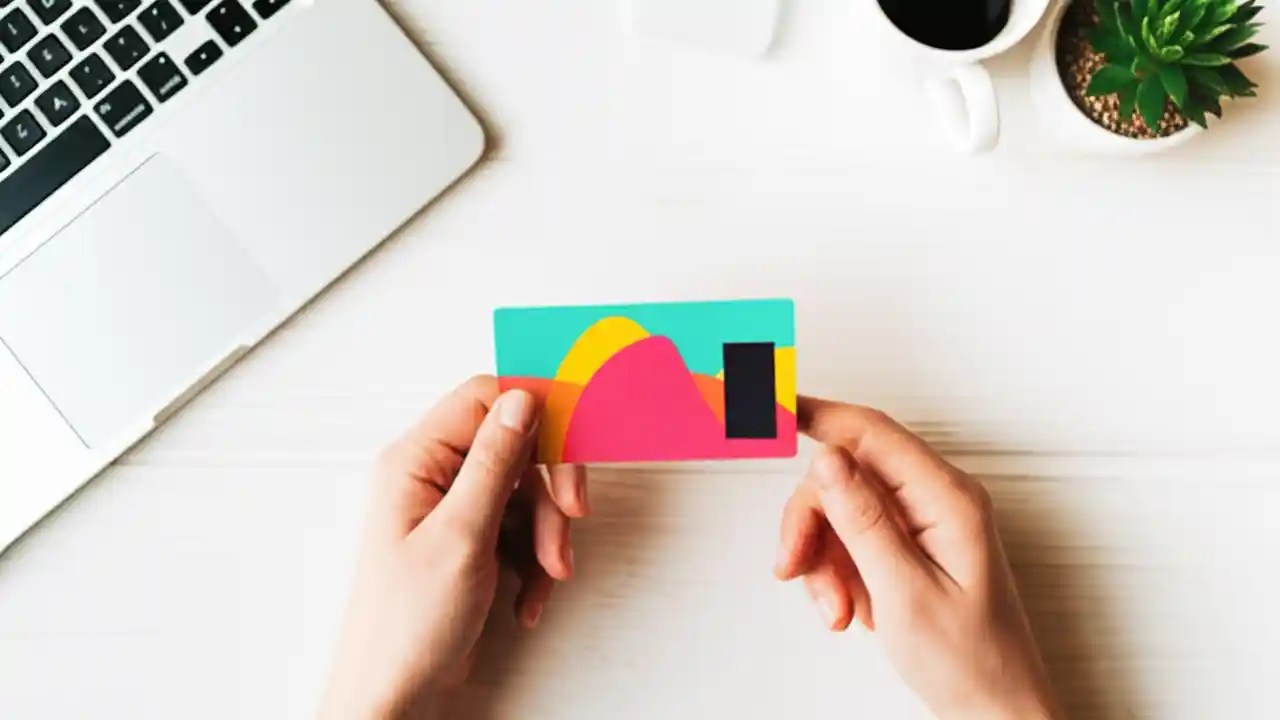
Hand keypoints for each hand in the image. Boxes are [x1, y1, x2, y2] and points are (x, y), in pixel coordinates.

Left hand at [320, 376, 587, 719]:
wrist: (396, 694)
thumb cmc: (407, 624)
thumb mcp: (462, 534)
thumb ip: (495, 462)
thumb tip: (522, 401)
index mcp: (415, 460)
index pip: (485, 399)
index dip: (537, 413)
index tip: (573, 444)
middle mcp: (431, 476)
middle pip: (516, 446)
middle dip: (550, 488)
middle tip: (571, 516)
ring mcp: (452, 509)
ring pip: (526, 491)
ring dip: (547, 532)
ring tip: (546, 574)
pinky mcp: (470, 541)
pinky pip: (521, 528)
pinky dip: (535, 558)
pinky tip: (528, 594)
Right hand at [774, 397, 1060, 719]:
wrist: (995, 712)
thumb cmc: (971, 662)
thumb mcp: (905, 592)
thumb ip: (864, 520)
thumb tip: (829, 459)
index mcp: (948, 498)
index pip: (871, 432)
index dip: (816, 413)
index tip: (771, 403)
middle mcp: (936, 500)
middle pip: (845, 477)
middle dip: (811, 524)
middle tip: (793, 568)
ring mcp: (923, 523)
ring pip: (841, 512)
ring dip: (824, 559)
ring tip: (837, 610)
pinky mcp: (909, 547)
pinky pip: (852, 540)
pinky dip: (837, 573)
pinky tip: (849, 608)